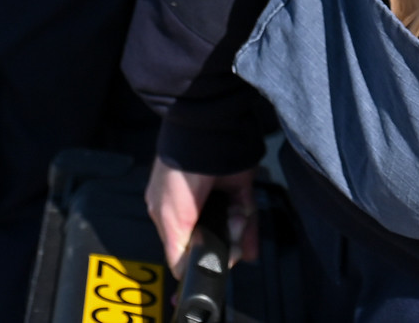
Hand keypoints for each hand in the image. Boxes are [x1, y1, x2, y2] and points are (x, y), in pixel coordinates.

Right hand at [145, 156, 257, 273]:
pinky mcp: (238, 191)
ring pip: (232, 232)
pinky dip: (249, 231)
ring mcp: (217, 199)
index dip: (200, 259)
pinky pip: (247, 218)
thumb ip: (176, 252)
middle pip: (213, 241)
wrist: (208, 139)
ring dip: (237, 234)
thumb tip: (183, 278)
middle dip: (223, 247)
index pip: (187, 246)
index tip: (209, 272)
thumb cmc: (179, 175)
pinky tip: (250, 245)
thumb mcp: (168, 218)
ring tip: (235, 220)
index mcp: (171, 214)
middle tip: (228, 243)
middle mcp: (195, 208)